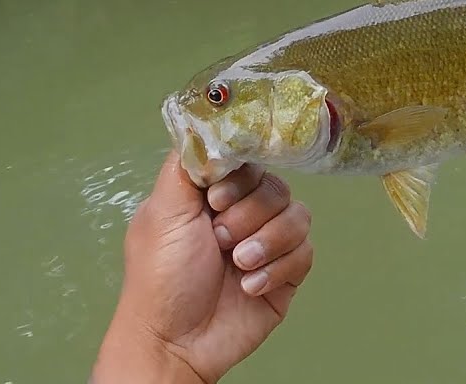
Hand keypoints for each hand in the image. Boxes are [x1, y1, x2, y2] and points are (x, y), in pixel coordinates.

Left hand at [91, 148, 313, 383]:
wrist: (176, 342)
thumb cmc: (160, 277)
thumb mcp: (160, 212)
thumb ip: (186, 164)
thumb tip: (203, 124)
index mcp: (211, 193)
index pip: (247, 159)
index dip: (239, 176)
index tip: (215, 198)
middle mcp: (242, 212)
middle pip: (275, 186)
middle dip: (249, 215)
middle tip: (220, 240)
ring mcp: (266, 242)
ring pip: (298, 216)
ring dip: (267, 242)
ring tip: (238, 266)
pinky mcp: (286, 273)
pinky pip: (305, 253)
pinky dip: (277, 270)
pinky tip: (249, 287)